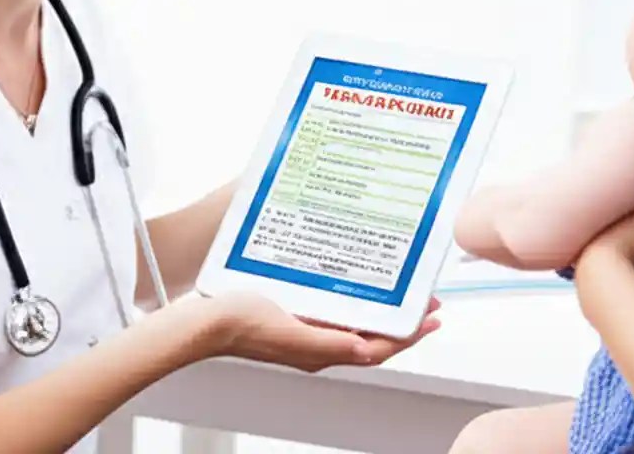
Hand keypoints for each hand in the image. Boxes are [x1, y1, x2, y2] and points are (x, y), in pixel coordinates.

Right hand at [205, 292, 440, 372]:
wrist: (201, 320)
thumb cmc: (238, 325)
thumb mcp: (289, 331)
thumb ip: (329, 343)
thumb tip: (369, 350)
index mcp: (320, 351)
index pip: (378, 347)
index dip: (408, 334)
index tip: (431, 316)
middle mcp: (317, 342)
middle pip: (371, 334)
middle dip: (400, 319)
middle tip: (424, 300)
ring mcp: (304, 328)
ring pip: (353, 321)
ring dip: (378, 307)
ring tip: (398, 290)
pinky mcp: (291, 313)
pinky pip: (330, 309)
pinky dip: (349, 298)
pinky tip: (351, 282)